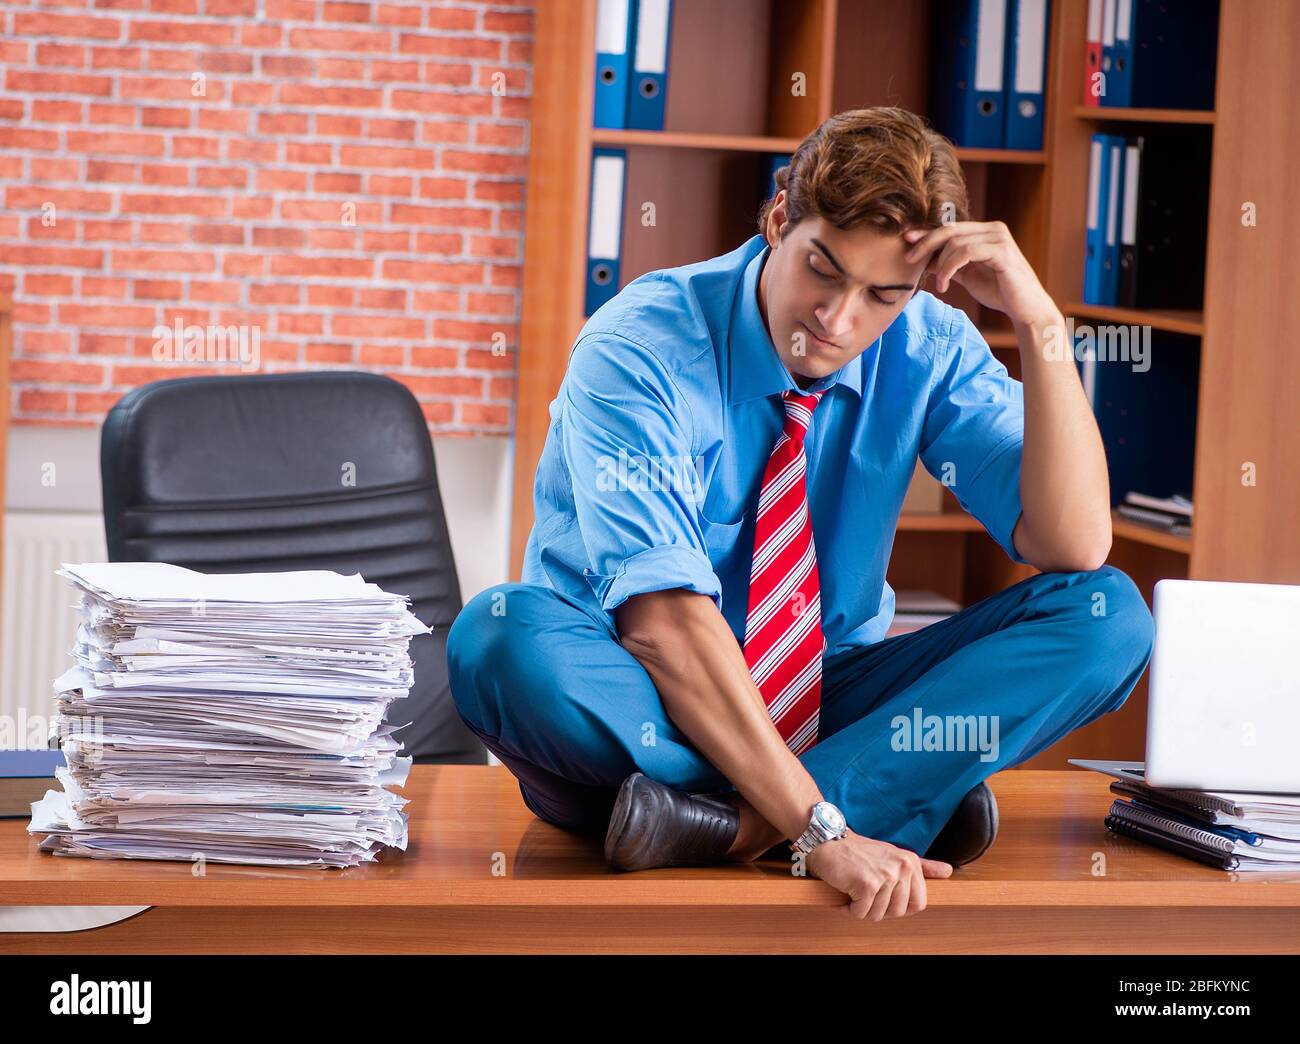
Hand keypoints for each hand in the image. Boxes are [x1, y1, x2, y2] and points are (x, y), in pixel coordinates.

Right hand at [805, 828, 952, 920]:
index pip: (918, 904)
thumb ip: (923, 866)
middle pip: (898, 912)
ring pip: (878, 915)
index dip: (898, 907)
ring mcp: (886, 875)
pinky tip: (844, 892)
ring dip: (861, 908)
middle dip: (878, 908)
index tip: (883, 896)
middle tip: (864, 892)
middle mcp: (902, 867)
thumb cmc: (857, 851)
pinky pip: (861, 913)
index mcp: (911, 862)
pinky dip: (848, 908)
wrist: (826, 842)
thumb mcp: (894, 855)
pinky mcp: (868, 884)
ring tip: (853, 889)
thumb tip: (948, 871)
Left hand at [904, 221, 1055, 327]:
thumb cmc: (1000, 292)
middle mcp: (993, 229)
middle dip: (925, 244)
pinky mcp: (1002, 251)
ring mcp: (999, 238)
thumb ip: (950, 264)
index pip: (950, 227)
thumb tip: (925, 259)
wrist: (1025, 309)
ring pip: (955, 242)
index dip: (927, 233)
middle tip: (909, 259)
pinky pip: (966, 252)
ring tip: (938, 284)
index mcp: (985, 232)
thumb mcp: (968, 275)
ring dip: (939, 264)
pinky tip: (944, 284)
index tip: (906, 241)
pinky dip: (949, 268)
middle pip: (949, 230)